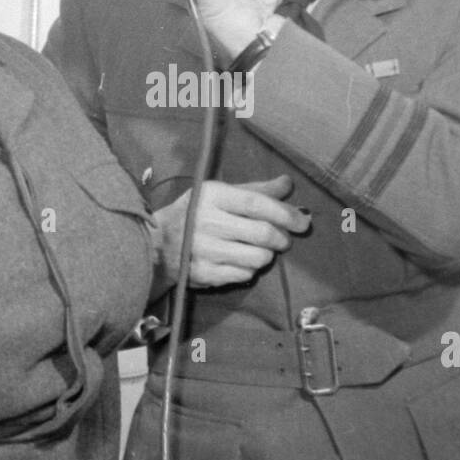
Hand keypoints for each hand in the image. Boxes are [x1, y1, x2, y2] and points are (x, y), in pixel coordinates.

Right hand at [152, 175, 310, 288]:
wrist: (156, 244)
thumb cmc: (194, 214)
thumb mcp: (219, 194)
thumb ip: (255, 190)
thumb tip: (288, 183)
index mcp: (212, 196)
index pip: (257, 204)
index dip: (285, 213)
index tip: (303, 221)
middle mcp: (206, 222)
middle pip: (262, 233)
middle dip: (282, 238)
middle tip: (284, 239)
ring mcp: (204, 251)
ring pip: (258, 258)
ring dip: (267, 255)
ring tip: (261, 250)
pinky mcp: (204, 274)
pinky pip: (245, 276)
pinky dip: (250, 270)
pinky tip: (242, 261)